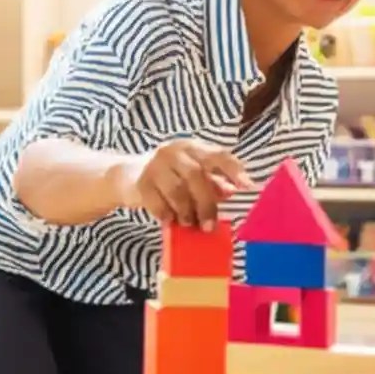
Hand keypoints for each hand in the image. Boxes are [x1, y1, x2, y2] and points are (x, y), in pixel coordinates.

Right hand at [118, 139, 253, 229]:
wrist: (126, 176)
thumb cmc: (167, 176)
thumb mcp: (190, 174)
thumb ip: (212, 181)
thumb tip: (232, 190)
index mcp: (192, 147)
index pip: (217, 154)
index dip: (234, 170)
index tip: (248, 186)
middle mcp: (173, 151)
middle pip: (197, 176)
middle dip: (206, 204)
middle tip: (209, 226)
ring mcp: (155, 165)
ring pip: (178, 191)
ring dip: (187, 212)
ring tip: (189, 223)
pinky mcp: (141, 182)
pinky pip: (159, 203)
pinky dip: (168, 215)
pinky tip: (170, 220)